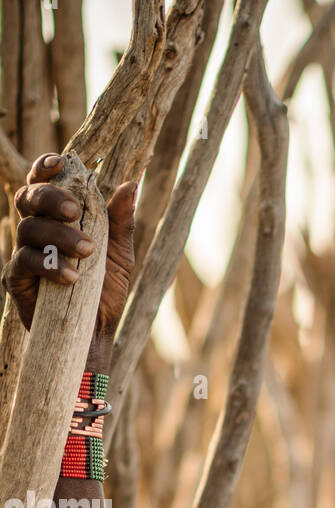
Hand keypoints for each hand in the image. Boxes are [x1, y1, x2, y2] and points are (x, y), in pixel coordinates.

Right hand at [2, 152, 136, 337]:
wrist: (96, 332)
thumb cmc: (105, 290)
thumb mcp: (120, 255)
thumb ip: (121, 222)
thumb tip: (132, 185)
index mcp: (57, 218)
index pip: (43, 183)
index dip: (46, 168)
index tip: (60, 163)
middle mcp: (36, 229)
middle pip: (28, 197)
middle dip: (50, 198)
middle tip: (75, 211)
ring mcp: (24, 253)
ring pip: (28, 229)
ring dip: (59, 236)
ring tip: (86, 252)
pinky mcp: (17, 279)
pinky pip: (26, 262)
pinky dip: (50, 266)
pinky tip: (72, 277)